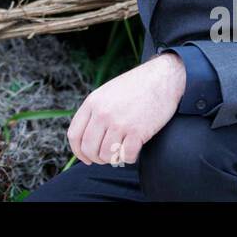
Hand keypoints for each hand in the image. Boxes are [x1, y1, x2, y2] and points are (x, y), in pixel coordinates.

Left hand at [68, 53, 185, 164]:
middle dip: (96, 159)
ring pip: (106, 155)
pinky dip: (130, 158)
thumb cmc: (136, 86)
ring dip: (113, 159)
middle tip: (105, 158)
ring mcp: (119, 123)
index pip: (74, 135)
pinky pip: (126, 157)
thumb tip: (86, 137)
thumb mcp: (107, 92)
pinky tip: (134, 149)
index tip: (86, 158)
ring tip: (121, 151)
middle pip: (88, 148)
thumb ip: (95, 111)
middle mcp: (103, 113)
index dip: (78, 152)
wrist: (162, 78)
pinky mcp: (138, 131)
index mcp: (93, 102)